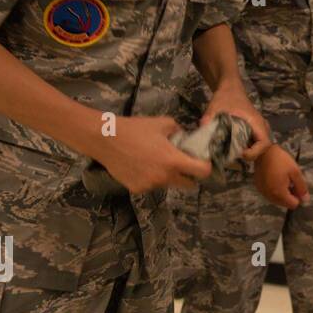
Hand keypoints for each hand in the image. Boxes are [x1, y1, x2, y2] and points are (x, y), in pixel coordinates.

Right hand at [92, 115, 212, 192]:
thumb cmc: (136, 129)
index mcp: (173, 160)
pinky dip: (152, 179)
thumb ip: (180, 131)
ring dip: (169, 177)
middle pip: (189, 185)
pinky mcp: (137, 189)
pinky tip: (142, 166)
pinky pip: (152, 186)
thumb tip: (186, 137)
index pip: (202, 172)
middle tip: (184, 165)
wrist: (105, 139)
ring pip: (169, 185)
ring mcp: (150, 185)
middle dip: (190, 176)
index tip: (203, 162)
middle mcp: (164, 177)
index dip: (206, 167)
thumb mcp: (164, 123)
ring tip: (156, 161)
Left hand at [203, 81, 270, 160]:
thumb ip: (209, 117)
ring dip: (249, 151)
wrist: (230, 88)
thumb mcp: (215, 106)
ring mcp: (258, 127)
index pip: (264, 143)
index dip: (254, 152)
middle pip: (263, 147)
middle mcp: (260, 126)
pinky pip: (255, 142)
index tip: (240, 152)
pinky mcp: (254, 128)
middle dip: (251, 154)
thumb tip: (202, 130)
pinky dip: (248, 147)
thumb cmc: (226, 96)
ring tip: (233, 151)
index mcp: (256, 121)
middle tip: (234, 154)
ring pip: (260, 145)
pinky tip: (234, 146)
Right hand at [253, 144, 308, 209]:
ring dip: (282, 194)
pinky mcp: (259, 188)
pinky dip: (274, 190)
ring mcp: (263, 192)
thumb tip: (305, 200)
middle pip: (285, 204)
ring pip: (277, 200)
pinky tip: (275, 179)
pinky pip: (270, 195)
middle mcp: (270, 196)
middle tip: (291, 181)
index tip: (297, 185)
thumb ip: (301, 187)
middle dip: (290, 195)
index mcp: (279, 193)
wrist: (263, 151)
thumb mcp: (295, 172)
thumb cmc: (281, 160)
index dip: (298, 196)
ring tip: (283, 179)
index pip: (293, 205)